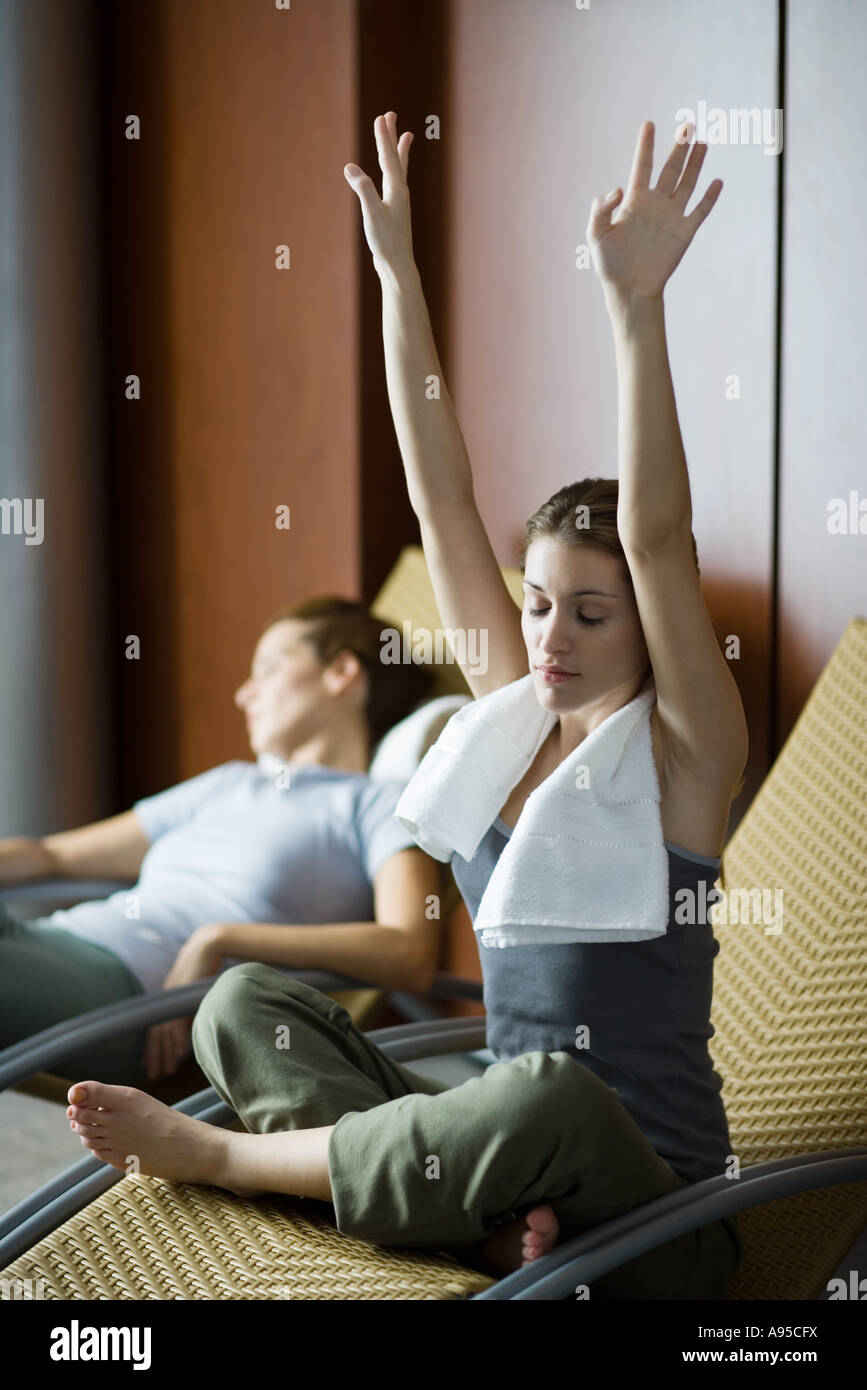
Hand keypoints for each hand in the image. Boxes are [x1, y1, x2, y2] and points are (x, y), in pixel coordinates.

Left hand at [142, 925, 224, 1080]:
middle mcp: (165, 999)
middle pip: (156, 1033)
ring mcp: (173, 998)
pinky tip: (179, 1054)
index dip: (151, 1047)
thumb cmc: (206, 964)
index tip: (148, 1064)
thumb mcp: (194, 989)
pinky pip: (179, 1023)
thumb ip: (189, 1009)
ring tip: (166, 1070)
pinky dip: (178, 1040)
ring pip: (165, 1031)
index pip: (154, 1028)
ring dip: (166, 1053)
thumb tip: (188, 1029)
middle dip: (155, 1056)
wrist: (210, 944)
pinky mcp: (183, 996)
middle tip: (154, 1075)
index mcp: (166, 998)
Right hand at [344, 111, 415, 277]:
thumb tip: (350, 167)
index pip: (388, 157)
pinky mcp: (395, 212)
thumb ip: (362, 189)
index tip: (381, 117)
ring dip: (399, 151)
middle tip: (391, 115)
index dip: (383, 137)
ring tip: (405, 136)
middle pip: (396, 158)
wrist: (397, 266)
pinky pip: (395, 183)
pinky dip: (395, 172)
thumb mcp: (371, 214)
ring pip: (399, 170)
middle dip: (392, 136)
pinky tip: (392, 176)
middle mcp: (400, 193)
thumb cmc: (386, 242)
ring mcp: (399, 202)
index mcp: (396, 190)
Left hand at [586, 120, 722, 301]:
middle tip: (688, 125)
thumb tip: (616, 189)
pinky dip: (709, 198)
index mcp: (634, 201)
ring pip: (687, 184)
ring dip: (696, 164)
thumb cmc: (609, 264)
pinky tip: (717, 182)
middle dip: (679, 148)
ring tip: (703, 142)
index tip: (649, 125)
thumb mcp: (596, 235)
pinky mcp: (684, 233)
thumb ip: (600, 209)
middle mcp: (655, 205)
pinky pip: (700, 211)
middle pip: (670, 169)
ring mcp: (671, 217)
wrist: (629, 290)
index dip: (645, 146)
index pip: (642, 167)